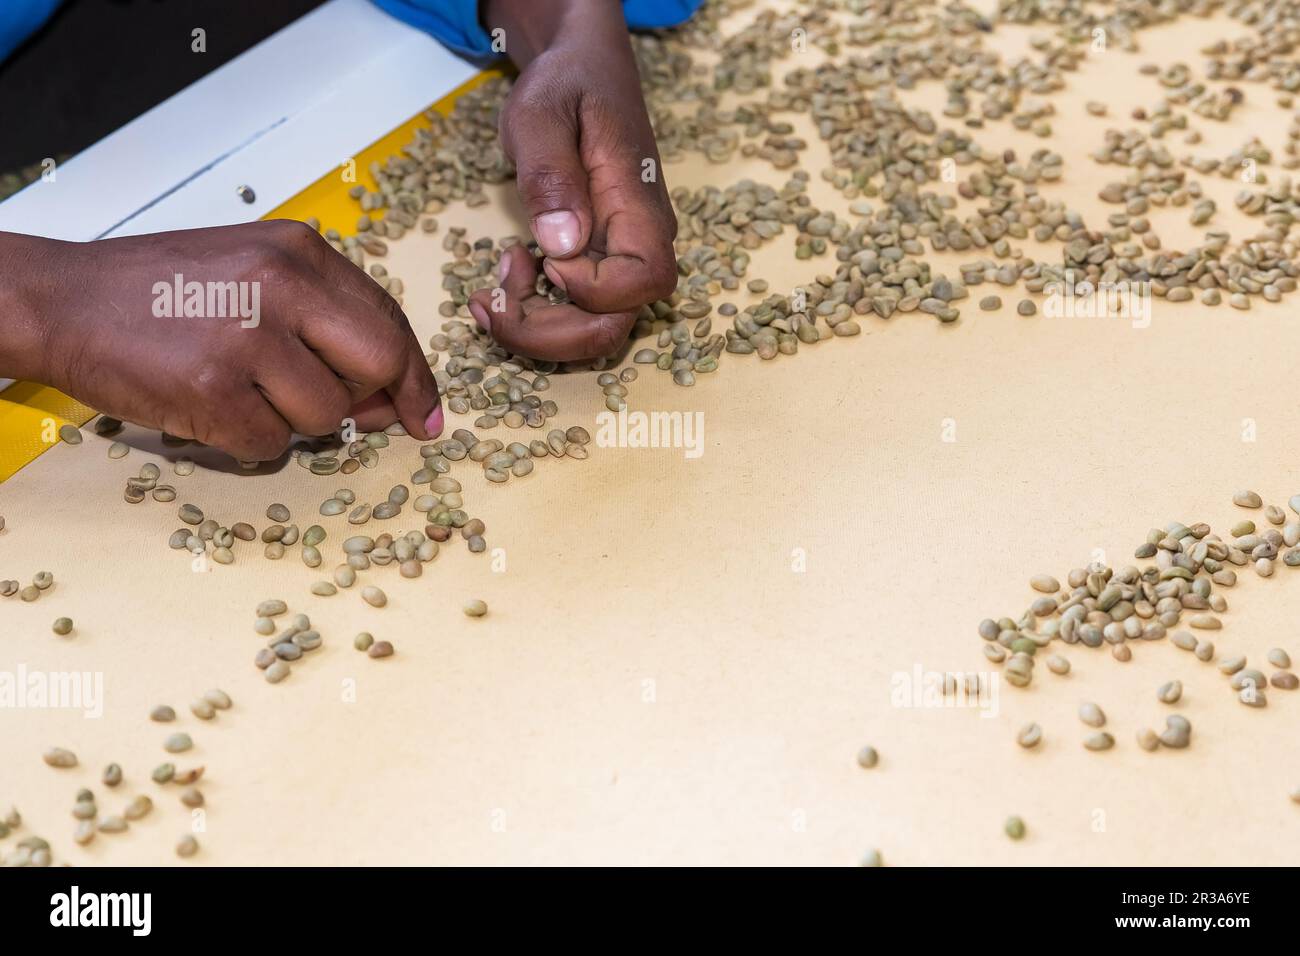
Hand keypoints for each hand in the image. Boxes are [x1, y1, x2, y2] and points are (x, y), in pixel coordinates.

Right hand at [4, 221, 441, 459]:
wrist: (64, 299)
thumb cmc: (163, 288)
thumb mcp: (255, 268)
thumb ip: (325, 318)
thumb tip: (385, 395)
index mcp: (300, 252)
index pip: (388, 321)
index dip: (415, 376)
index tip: (426, 414)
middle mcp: (281, 286)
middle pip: (378, 364)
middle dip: (373, 402)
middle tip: (358, 419)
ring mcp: (247, 339)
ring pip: (325, 417)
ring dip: (293, 421)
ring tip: (242, 388)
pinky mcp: (212, 391)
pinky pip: (270, 445)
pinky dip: (248, 441)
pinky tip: (212, 406)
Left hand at [470, 0, 677, 360]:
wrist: (581, 72)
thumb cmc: (567, 84)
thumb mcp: (542, 112)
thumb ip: (551, 175)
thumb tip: (562, 245)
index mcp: (639, 206)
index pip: (641, 282)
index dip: (589, 289)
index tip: (542, 258)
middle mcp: (639, 245)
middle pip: (613, 326)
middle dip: (547, 334)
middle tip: (489, 301)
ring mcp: (619, 260)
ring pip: (592, 331)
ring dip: (535, 328)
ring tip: (490, 291)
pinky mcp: (596, 265)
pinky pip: (575, 313)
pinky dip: (534, 315)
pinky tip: (504, 283)